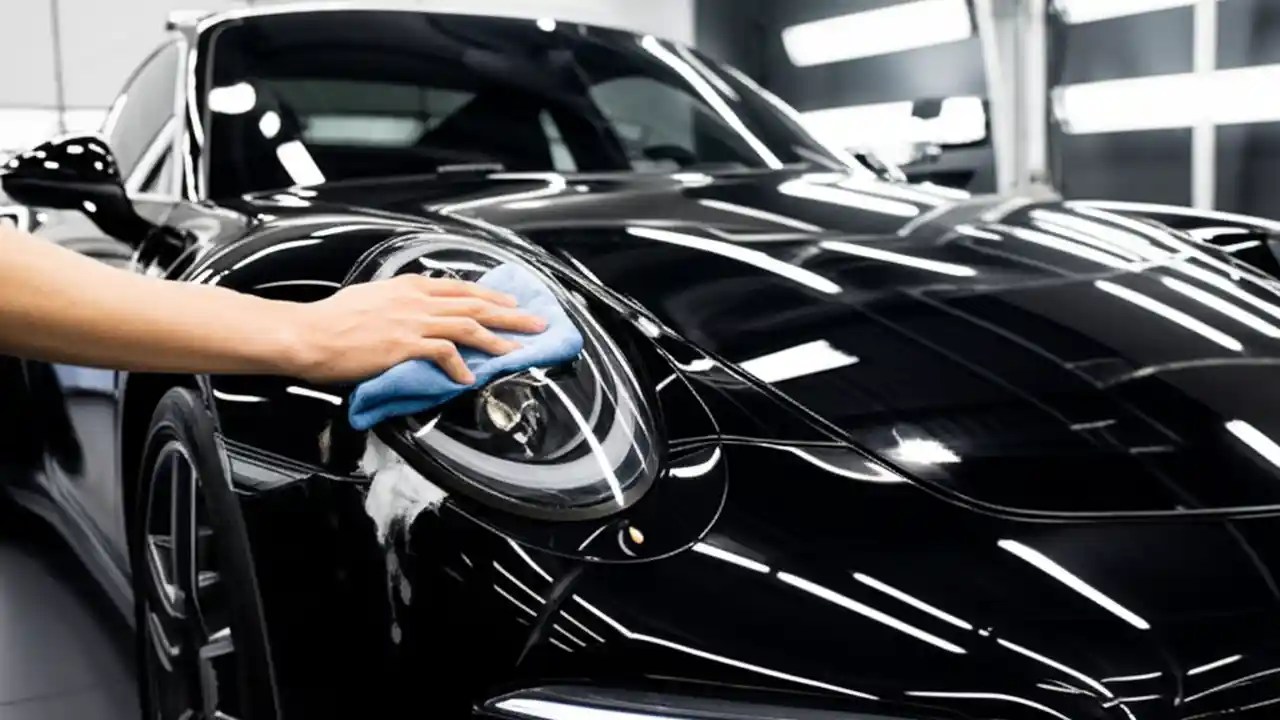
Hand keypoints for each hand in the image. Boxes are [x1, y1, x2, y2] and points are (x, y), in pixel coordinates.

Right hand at [282, 275, 546, 383]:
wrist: (309, 334)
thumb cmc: (332, 320)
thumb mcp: (371, 297)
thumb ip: (399, 302)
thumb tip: (414, 309)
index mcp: (409, 287)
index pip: (461, 288)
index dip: (491, 296)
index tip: (512, 303)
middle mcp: (416, 300)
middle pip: (475, 303)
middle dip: (511, 314)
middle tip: (536, 324)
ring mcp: (412, 322)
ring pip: (468, 325)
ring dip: (497, 339)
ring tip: (517, 351)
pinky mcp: (404, 345)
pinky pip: (444, 352)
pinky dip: (461, 366)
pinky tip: (470, 378)